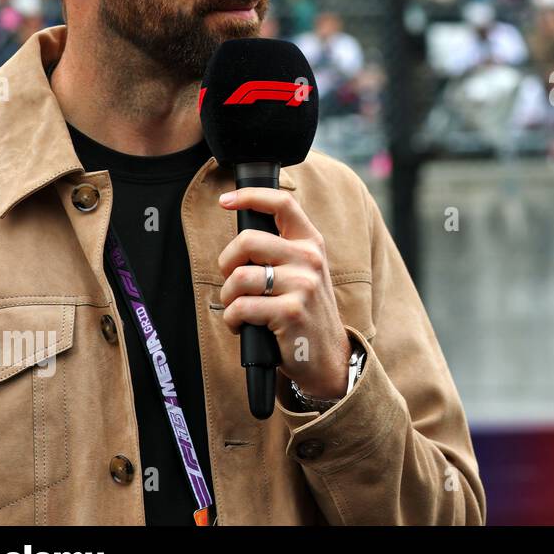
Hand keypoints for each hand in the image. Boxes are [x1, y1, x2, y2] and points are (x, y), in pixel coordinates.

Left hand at [218, 188, 351, 398]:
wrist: (327, 356)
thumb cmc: (305, 312)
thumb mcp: (304, 273)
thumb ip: (281, 250)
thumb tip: (241, 236)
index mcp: (311, 243)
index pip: (282, 204)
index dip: (249, 196)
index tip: (226, 200)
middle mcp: (310, 260)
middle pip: (248, 240)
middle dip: (226, 263)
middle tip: (232, 281)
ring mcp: (302, 286)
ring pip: (239, 277)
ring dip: (228, 297)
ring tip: (239, 308)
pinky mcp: (290, 312)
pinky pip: (240, 307)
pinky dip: (232, 320)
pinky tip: (244, 326)